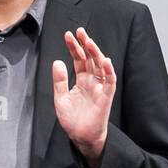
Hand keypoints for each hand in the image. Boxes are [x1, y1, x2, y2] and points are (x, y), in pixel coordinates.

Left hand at [52, 27, 113, 167]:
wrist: (80, 137)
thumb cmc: (72, 119)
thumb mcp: (60, 98)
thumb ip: (59, 81)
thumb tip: (57, 61)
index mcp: (80, 80)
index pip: (78, 60)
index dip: (74, 47)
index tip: (68, 35)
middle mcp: (91, 81)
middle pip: (90, 59)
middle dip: (85, 45)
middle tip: (80, 31)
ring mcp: (99, 88)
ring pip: (101, 67)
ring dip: (96, 54)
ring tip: (89, 41)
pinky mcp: (106, 97)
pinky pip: (110, 82)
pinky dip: (109, 71)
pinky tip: (106, 61)